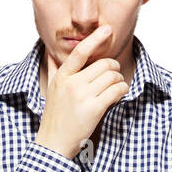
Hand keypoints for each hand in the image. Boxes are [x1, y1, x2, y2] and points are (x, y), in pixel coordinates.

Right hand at [35, 25, 127, 159]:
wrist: (54, 142)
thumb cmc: (54, 115)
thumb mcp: (50, 89)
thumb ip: (53, 68)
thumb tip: (49, 51)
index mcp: (62, 76)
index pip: (80, 52)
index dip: (95, 38)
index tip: (106, 29)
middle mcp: (72, 84)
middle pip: (104, 64)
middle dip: (113, 68)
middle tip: (113, 75)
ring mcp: (83, 96)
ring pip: (112, 76)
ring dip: (119, 80)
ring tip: (116, 87)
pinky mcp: (94, 109)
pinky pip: (116, 90)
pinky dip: (122, 90)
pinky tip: (119, 93)